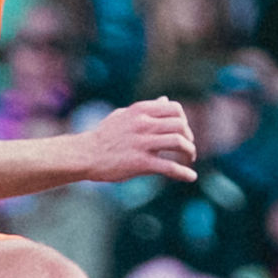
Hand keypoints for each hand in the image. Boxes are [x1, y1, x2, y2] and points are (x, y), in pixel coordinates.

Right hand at [78, 96, 198, 182]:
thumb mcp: (124, 115)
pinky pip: (169, 167)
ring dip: (189, 151)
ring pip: (178, 142)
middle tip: (187, 148)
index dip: (184, 120)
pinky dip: (184, 173)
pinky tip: (191, 177)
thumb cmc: (105, 136)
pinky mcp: (141, 163)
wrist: (86, 155)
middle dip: (189, 137)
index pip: (174, 108)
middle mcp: (143, 124)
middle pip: (180, 125)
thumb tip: (165, 100)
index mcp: (140, 111)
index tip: (183, 131)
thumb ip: (146, 109)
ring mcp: (142, 143)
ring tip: (189, 159)